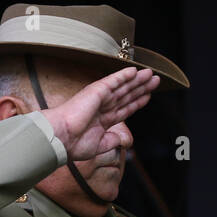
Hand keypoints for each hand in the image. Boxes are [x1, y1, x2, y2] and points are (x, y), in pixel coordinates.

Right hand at [41, 67, 158, 162]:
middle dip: (141, 88)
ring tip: (151, 74)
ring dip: (137, 80)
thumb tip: (123, 140)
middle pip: (127, 95)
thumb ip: (113, 140)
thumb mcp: (100, 145)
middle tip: (155, 81)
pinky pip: (114, 81)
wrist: (61, 138)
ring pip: (123, 87)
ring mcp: (100, 98)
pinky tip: (134, 71)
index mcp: (103, 120)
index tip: (148, 96)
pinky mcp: (97, 91)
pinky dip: (124, 75)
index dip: (137, 102)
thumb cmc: (74, 144)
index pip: (124, 108)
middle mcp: (103, 107)